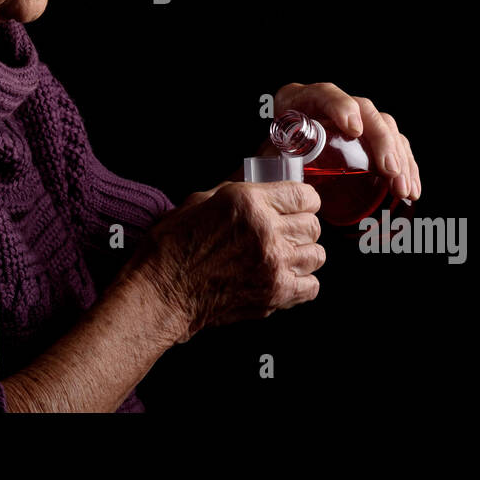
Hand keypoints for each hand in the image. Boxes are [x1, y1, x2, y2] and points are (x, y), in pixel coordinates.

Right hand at [130, 180, 324, 343]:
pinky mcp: (274, 294)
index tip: (299, 205)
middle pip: (313, 225)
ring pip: (316, 254)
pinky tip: (283, 277)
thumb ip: (239, 192)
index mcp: (248, 202)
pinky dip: (302, 282)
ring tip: (284, 256)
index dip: (303, 200)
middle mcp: (266, 231)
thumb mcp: (201, 201)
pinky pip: (311, 286)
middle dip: (301, 226)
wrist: (162, 291)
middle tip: (286, 232)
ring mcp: (273, 264)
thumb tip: (264, 185)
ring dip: (303, 254)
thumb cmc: (173, 246)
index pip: (304, 195)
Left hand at [275, 82, 421, 200]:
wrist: (277, 162)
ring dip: (401, 159)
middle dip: (382, 142)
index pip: (324, 94)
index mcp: (299, 101)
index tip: (354, 129)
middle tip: (390, 171)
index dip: (341, 107)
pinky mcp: (369, 136)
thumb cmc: (271, 158)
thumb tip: (287, 177)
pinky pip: (395, 145)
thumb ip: (275, 163)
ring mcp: (355, 117)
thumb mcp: (268, 157)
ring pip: (386, 128)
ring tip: (404, 189)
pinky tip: (411, 187)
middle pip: (366, 111)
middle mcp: (332, 104)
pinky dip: (406, 167)